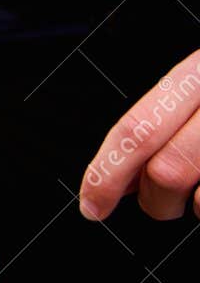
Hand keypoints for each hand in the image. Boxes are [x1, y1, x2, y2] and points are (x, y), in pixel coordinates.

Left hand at [79, 49, 199, 220]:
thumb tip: (115, 180)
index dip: (106, 173)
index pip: (138, 128)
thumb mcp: (197, 91)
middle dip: (156, 202)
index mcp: (198, 74)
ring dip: (199, 208)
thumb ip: (160, 126)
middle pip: (169, 172)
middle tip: (163, 203)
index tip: (93, 206)